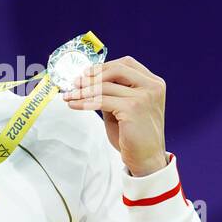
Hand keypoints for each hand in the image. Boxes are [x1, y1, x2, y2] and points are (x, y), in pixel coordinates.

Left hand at [60, 57, 167, 176]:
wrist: (146, 157)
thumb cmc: (133, 134)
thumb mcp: (124, 107)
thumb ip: (113, 93)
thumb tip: (87, 82)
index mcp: (153, 83)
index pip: (126, 64)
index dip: (103, 66)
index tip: (85, 73)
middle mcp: (151, 86)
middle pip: (116, 70)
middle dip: (92, 75)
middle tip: (74, 82)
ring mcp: (144, 97)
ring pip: (105, 87)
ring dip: (82, 91)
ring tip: (68, 95)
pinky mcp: (132, 109)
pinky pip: (101, 101)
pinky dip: (84, 102)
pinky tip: (73, 105)